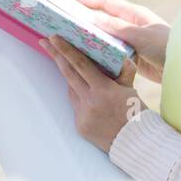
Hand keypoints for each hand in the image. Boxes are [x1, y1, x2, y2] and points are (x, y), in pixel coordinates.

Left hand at [40, 34, 144, 153]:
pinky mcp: (79, 126)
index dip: (66, 50)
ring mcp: (82, 115)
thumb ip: (123, 71)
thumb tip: (119, 54)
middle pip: (68, 73)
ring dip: (71, 78)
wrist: (135, 143)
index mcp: (103, 90)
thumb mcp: (131, 89)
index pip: (81, 64)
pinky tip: (86, 95)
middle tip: (44, 42)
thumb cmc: (136, 113)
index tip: (53, 38)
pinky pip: (75, 105)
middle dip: (55, 56)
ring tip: (72, 68)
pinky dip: (79, 97)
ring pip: (71, 89)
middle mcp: (89, 101)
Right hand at [71, 0, 170, 83]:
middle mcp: (130, 25)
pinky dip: (98, 54)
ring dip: (88, 38)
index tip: (67, 0)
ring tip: (68, 40)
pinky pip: (109, 53)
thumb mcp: (140, 36)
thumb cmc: (166, 47)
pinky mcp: (131, 57)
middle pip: (101, 19)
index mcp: (133, 14)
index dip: (85, 0)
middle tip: (62, 20)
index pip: (105, 3)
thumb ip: (117, 28)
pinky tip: (85, 58)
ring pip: (103, 37)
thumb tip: (93, 19)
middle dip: (82, 19)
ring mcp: (130, 41)